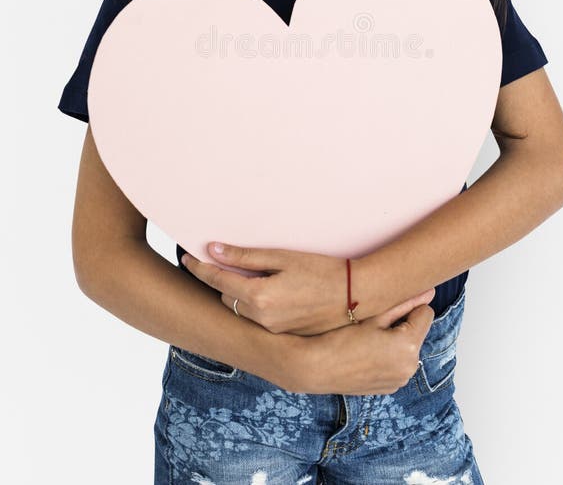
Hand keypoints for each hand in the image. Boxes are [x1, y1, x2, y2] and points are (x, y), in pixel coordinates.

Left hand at [181, 242, 350, 335]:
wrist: (354, 296)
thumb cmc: (321, 270)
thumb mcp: (282, 257)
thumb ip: (245, 256)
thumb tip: (213, 249)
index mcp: (258, 296)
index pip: (216, 280)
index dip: (199, 267)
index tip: (187, 257)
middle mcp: (260, 318)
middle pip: (226, 296)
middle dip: (222, 280)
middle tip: (222, 260)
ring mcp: (271, 330)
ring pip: (241, 309)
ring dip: (239, 294)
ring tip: (248, 275)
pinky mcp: (282, 334)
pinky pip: (258, 318)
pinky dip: (256, 305)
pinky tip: (271, 291)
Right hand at [287, 290, 436, 394]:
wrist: (318, 367)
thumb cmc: (342, 336)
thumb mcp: (374, 316)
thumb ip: (405, 303)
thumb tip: (430, 292)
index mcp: (408, 345)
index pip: (425, 314)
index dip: (408, 308)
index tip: (388, 310)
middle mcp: (410, 367)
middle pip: (417, 332)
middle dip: (402, 326)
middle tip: (374, 326)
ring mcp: (400, 381)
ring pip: (407, 349)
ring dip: (396, 342)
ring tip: (369, 340)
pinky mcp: (390, 388)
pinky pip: (398, 365)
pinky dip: (389, 358)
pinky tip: (368, 355)